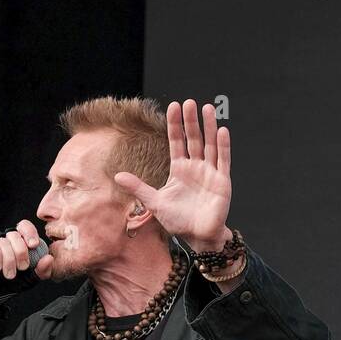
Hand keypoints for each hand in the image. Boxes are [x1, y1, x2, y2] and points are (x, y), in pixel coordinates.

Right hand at [0, 219, 53, 280]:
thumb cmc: (18, 281)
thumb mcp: (33, 277)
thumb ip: (43, 270)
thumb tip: (48, 259)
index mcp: (22, 241)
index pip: (24, 226)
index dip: (29, 233)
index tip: (33, 245)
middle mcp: (9, 239)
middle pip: (15, 235)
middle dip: (20, 252)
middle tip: (23, 267)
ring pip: (3, 242)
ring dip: (8, 259)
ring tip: (11, 274)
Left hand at [113, 99, 232, 249]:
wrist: (196, 237)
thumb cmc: (178, 221)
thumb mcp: (154, 202)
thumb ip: (138, 187)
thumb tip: (117, 175)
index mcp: (179, 170)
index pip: (177, 142)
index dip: (175, 125)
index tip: (173, 107)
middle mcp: (195, 167)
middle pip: (193, 139)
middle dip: (191, 121)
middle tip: (188, 103)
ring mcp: (209, 173)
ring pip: (209, 145)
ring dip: (208, 127)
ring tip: (207, 109)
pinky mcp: (222, 181)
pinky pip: (223, 160)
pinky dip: (222, 146)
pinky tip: (221, 131)